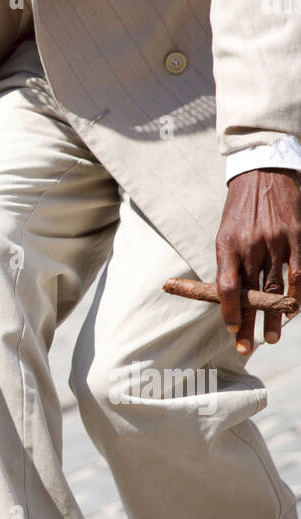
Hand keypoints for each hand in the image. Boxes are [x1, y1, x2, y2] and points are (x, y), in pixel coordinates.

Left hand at [215, 168, 300, 354]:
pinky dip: (296, 295)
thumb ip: (229, 262)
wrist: (261, 171)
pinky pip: (298, 273)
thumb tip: (230, 297)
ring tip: (272, 337)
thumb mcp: (225, 231)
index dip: (229, 312)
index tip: (232, 330)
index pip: (226, 286)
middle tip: (248, 347)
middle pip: (250, 294)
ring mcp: (275, 241)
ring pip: (275, 288)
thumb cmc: (241, 208)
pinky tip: (293, 311)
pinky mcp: (296, 236)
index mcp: (226, 244)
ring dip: (274, 316)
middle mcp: (250, 244)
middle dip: (249, 323)